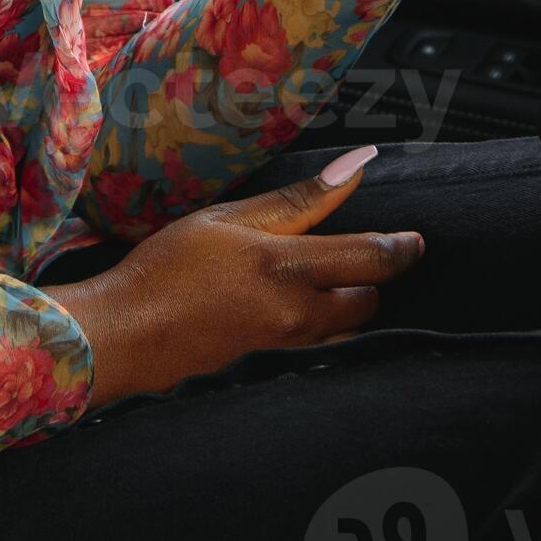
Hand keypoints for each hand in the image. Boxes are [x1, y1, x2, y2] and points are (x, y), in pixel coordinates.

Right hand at [45, 147, 422, 408]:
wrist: (125, 337)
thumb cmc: (168, 268)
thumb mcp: (229, 220)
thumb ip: (296, 200)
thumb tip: (354, 169)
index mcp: (287, 268)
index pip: (372, 258)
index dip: (401, 247)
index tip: (415, 240)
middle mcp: (297, 315)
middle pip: (368, 301)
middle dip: (373, 279)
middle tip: (356, 259)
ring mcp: (287, 349)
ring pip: (346, 330)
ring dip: (349, 308)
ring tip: (326, 287)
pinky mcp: (273, 371)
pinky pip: (319, 350)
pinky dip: (323, 332)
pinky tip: (297, 317)